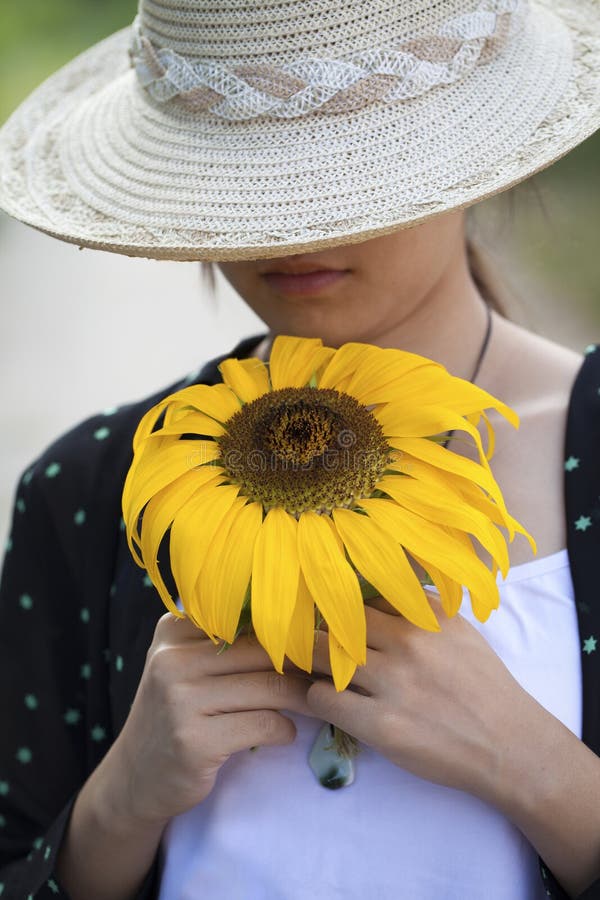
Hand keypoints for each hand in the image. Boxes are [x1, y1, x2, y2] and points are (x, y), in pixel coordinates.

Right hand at [102, 614, 311, 828]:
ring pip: (268, 687)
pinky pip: (263, 724)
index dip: (287, 629)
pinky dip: (284, 729)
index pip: (245, 618)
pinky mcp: (194, 741)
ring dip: (303, 697)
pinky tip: (285, 732)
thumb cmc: (177, 712)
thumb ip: (226, 641)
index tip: (318, 640)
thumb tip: (300, 622)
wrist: (136, 777)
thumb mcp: (187, 664)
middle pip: (262, 650)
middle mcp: (172, 659)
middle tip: (330, 671)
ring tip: (317, 702)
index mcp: (173, 630)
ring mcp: (181, 700)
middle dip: (303, 662)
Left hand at [306, 599, 536, 806]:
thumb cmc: (484, 688)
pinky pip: (323, 698)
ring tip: (319, 672)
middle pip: (336, 619)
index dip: (344, 607)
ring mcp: (393, 682)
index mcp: (426, 614)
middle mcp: (408, 640)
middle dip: (322, 630)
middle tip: (315, 643)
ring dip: (314, 664)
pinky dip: (319, 698)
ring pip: (322, 654)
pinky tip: (333, 703)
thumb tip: (372, 597)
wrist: (511, 746)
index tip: (336, 619)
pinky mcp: (382, 724)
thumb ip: (418, 611)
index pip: (363, 593)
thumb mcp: (458, 631)